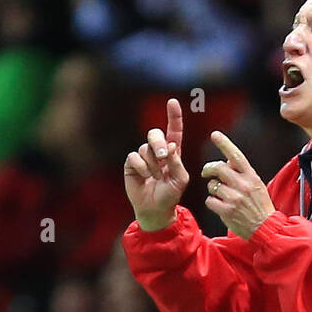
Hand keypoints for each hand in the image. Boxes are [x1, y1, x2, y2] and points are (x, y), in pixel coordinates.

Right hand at [124, 97, 189, 230]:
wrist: (155, 209)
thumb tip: (170, 146)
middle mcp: (157, 151)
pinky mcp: (131, 164)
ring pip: (145, 148)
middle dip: (158, 142)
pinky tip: (145, 177)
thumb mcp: (180, 180)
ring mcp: (143, 157)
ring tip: (156, 177)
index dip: (173, 116)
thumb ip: (177, 162)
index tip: (172, 102)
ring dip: (152, 164)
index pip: (174, 131)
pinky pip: (134, 157)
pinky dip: (141, 168)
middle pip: (155, 134)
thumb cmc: (170, 195)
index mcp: (172, 153)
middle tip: (162, 156)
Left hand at [201, 131, 275, 239]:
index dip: (224, 143)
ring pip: (212, 185)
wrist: (266, 228)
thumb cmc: (261, 206)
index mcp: (251, 176)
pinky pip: (210, 201)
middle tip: (206, 172)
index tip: (215, 135)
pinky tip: (220, 206)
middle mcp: (243, 185)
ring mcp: (234, 198)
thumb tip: (228, 160)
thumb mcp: (257, 185)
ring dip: (212, 189)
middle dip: (208, 169)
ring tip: (220, 195)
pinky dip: (212, 202)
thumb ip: (243, 173)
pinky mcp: (227, 211)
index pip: (236, 155)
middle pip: (218, 168)